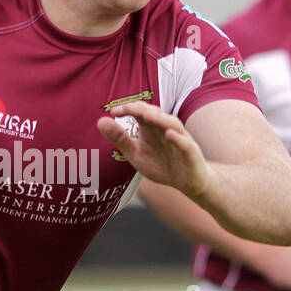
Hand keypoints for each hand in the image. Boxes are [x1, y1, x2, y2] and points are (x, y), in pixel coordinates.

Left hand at [97, 101, 211, 197]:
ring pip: (172, 123)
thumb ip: (120, 139)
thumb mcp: (136, 154)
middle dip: (141, 110)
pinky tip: (169, 135)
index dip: (128, 109)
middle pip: (155, 113)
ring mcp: (180, 139)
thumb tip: (100, 121)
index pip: (140, 112)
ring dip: (160, 119)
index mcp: (151, 128)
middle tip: (125, 109)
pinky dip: (178, 138)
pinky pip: (185, 143)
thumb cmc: (162, 165)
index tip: (113, 112)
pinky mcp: (191, 152)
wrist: (188, 182)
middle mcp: (166, 129)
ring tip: (147, 116)